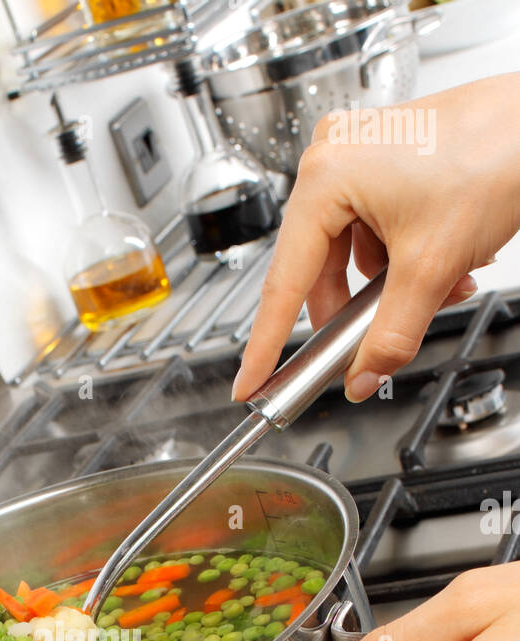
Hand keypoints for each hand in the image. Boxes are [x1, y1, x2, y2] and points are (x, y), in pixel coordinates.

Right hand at [232, 75, 519, 404]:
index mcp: (325, 177)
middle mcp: (333, 158)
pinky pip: (377, 231)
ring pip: (355, 255)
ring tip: (440, 287)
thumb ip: (389, 336)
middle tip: (369, 350)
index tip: (249, 382)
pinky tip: (443, 264)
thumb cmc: (494, 155)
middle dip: (359, 311)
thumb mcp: (432, 267)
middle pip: (321, 270)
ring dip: (392, 286)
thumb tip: (364, 376)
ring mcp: (359, 156)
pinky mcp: (386, 161)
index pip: (283, 283)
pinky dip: (405, 259)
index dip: (265, 344)